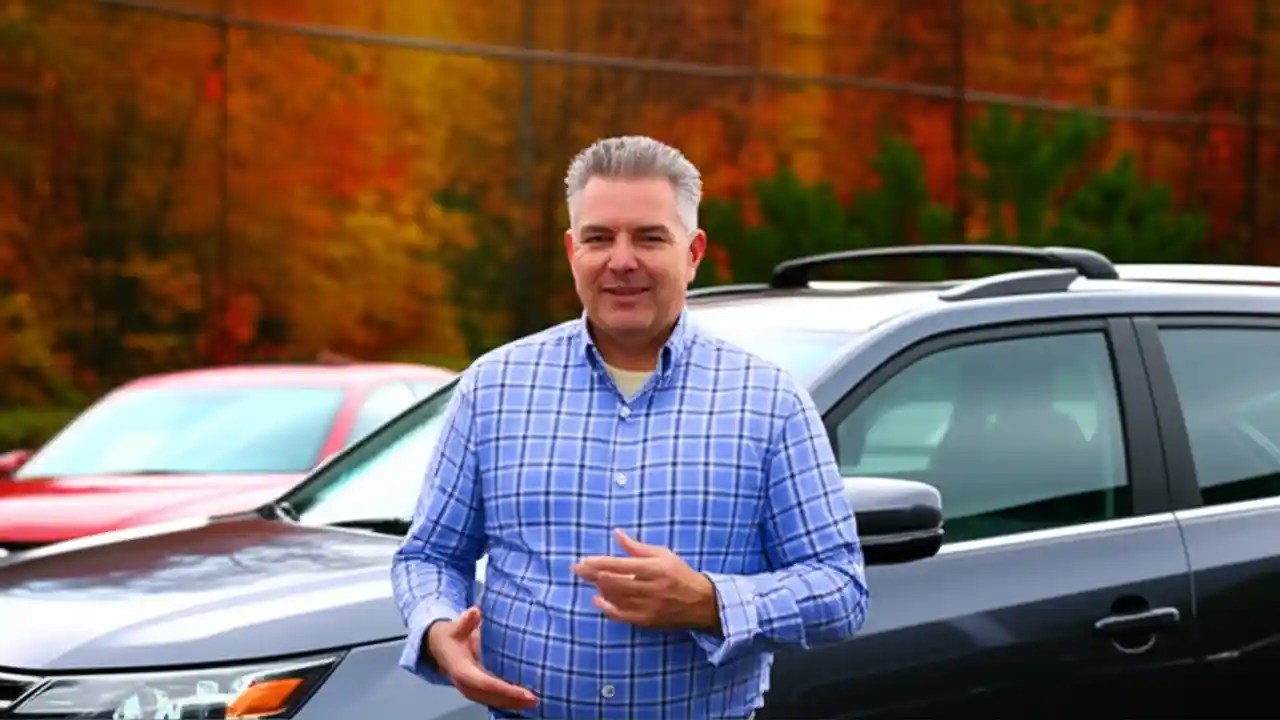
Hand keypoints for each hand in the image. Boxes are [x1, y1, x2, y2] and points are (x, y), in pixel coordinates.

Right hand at [425, 606, 537, 710]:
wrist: (440, 647)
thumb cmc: (452, 636)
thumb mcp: (457, 626)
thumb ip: (466, 620)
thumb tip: (475, 612)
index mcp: (462, 670)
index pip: (486, 684)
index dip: (505, 689)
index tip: (525, 693)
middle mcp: (466, 684)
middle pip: (492, 697)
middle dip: (513, 700)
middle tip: (534, 700)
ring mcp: (471, 690)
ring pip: (493, 701)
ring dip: (513, 704)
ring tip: (533, 703)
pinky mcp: (477, 691)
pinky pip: (493, 700)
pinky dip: (508, 702)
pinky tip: (524, 703)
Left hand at [572, 529, 721, 633]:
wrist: (701, 603)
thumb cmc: (680, 575)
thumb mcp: (663, 555)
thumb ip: (637, 547)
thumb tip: (617, 534)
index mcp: (656, 569)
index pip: (621, 565)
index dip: (598, 563)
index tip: (582, 561)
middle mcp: (652, 588)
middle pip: (614, 582)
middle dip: (593, 575)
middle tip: (578, 570)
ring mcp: (649, 607)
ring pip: (616, 598)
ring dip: (600, 588)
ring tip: (590, 580)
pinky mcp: (647, 621)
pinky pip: (621, 615)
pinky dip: (607, 608)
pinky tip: (598, 600)